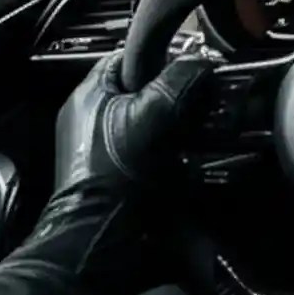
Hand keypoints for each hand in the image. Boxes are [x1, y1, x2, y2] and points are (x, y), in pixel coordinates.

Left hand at [54, 51, 215, 190]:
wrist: (104, 238)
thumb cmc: (117, 172)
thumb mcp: (153, 114)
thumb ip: (179, 79)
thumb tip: (203, 62)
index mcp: (89, 93)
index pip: (129, 56)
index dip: (163, 57)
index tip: (192, 68)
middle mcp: (91, 119)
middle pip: (144, 91)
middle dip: (175, 95)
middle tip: (204, 101)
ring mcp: (103, 150)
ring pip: (151, 122)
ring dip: (179, 126)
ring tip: (204, 131)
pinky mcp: (118, 176)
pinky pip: (152, 152)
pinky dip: (174, 153)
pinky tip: (192, 159)